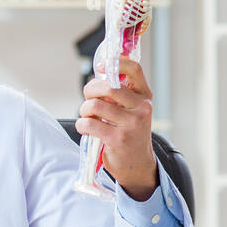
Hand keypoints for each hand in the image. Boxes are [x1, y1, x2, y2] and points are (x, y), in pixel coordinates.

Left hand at [75, 56, 158, 200]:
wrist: (137, 164)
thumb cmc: (129, 132)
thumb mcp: (133, 110)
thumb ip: (121, 93)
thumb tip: (99, 75)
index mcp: (145, 96)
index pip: (134, 69)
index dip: (115, 62)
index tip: (100, 67)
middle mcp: (142, 108)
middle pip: (108, 87)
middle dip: (90, 91)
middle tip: (88, 99)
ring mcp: (131, 124)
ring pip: (95, 106)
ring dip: (84, 110)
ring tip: (87, 116)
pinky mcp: (118, 139)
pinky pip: (89, 124)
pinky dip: (82, 125)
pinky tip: (86, 128)